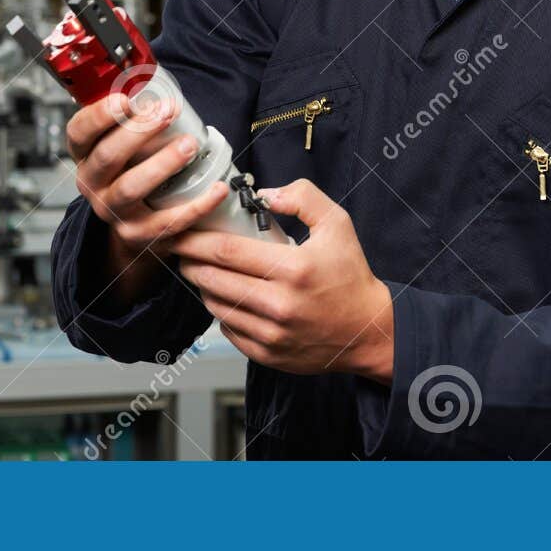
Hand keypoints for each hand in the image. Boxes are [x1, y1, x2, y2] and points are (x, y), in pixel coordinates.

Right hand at [66, 92, 228, 300]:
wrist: (134, 226)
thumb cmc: (133, 172)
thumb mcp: (124, 145)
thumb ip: (135, 118)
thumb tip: (164, 84)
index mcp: (86, 156)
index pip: (78, 132)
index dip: (98, 115)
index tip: (125, 99)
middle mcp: (93, 185)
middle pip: (107, 157)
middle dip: (138, 132)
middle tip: (167, 112)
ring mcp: (114, 212)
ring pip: (132, 188)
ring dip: (162, 164)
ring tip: (189, 146)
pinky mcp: (140, 236)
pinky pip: (168, 223)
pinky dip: (196, 206)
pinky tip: (217, 189)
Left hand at [171, 179, 393, 382]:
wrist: (368, 330)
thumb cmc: (351, 275)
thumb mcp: (337, 224)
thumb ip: (303, 198)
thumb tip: (266, 195)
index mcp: (294, 269)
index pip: (228, 251)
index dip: (196, 240)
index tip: (181, 232)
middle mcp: (280, 305)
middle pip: (215, 280)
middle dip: (191, 262)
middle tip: (182, 249)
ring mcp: (273, 334)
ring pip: (218, 307)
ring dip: (202, 286)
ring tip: (200, 271)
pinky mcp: (269, 354)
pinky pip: (230, 331)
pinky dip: (221, 312)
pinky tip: (223, 297)